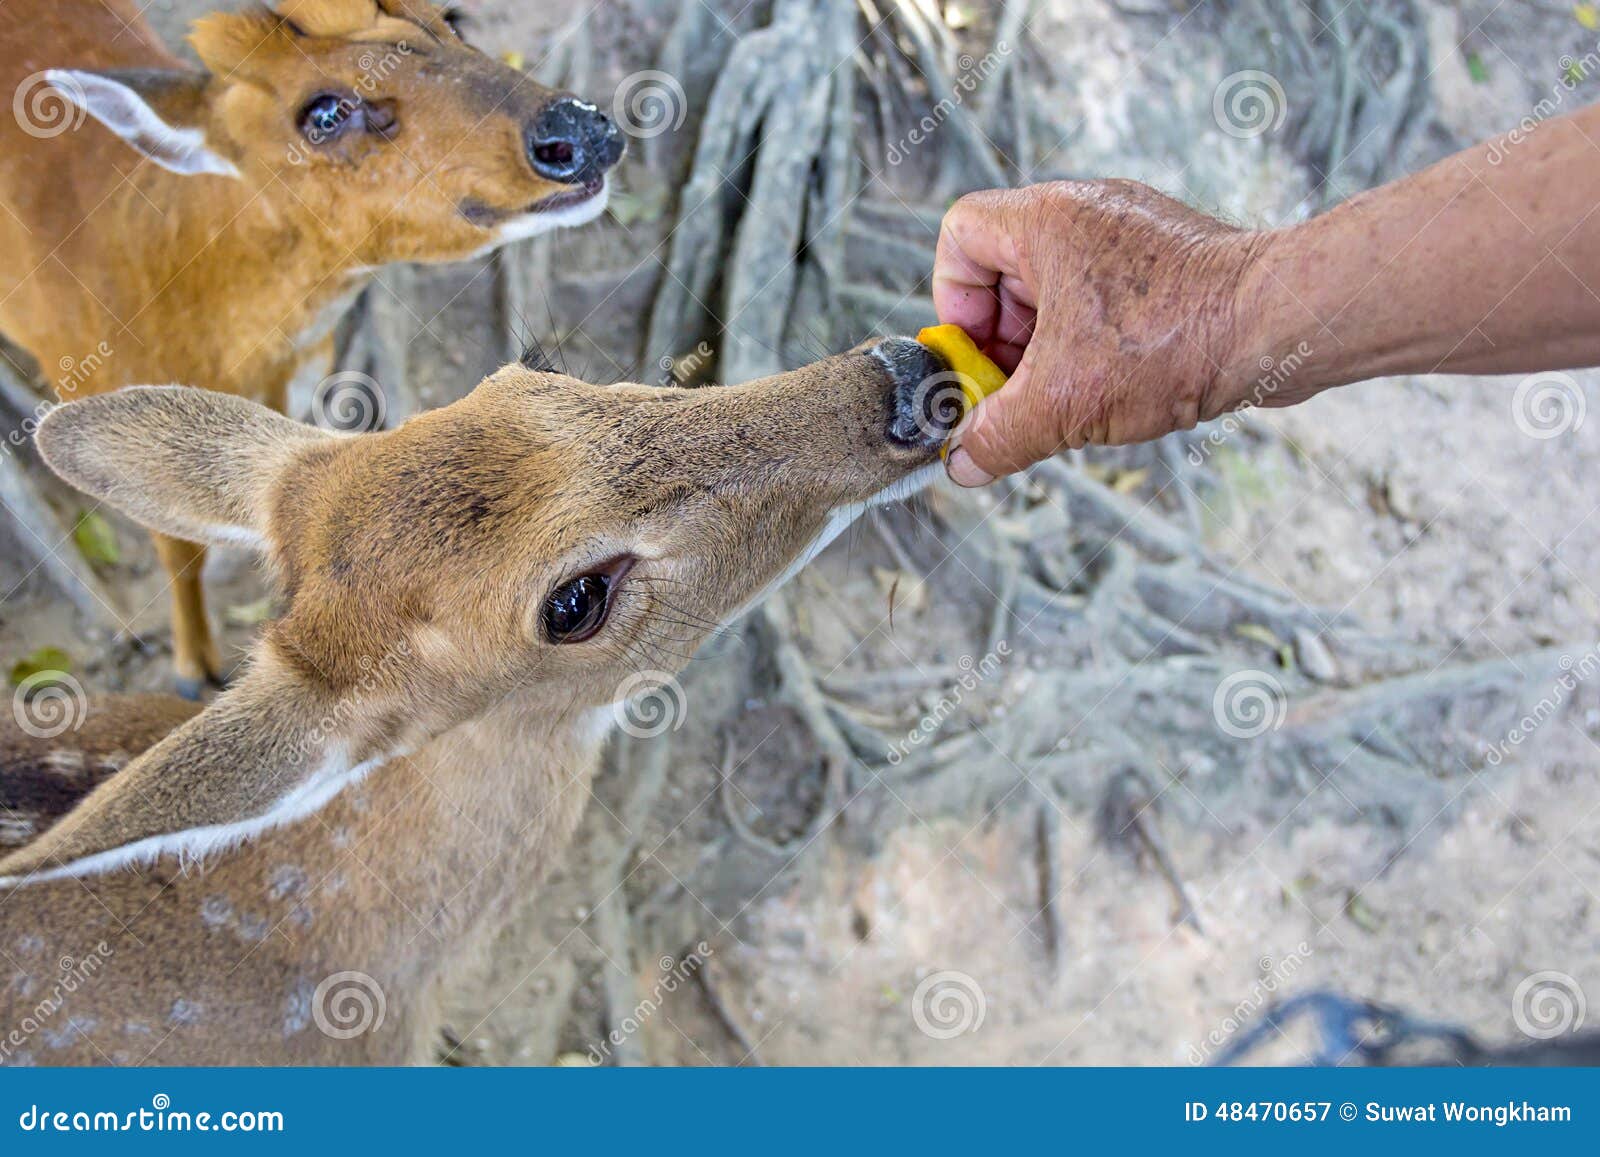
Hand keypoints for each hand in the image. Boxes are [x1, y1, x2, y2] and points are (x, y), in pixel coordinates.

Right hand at [932, 180, 1269, 485]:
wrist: (1281, 324)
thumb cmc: (1175, 337)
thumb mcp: (1063, 402)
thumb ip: (998, 436)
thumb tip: (965, 463)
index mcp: (1047, 220)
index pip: (959, 235)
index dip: (953, 302)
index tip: (979, 356)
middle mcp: (1087, 212)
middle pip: (1006, 271)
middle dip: (1003, 341)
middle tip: (1017, 392)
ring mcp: (1133, 232)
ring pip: (1058, 290)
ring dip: (1048, 348)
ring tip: (1069, 397)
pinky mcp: (1171, 261)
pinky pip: (1106, 298)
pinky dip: (1095, 343)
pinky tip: (1117, 387)